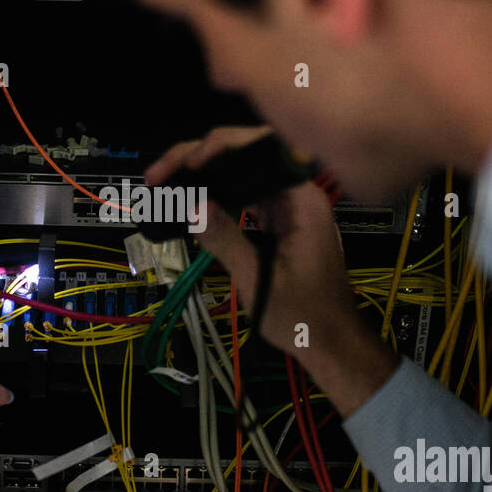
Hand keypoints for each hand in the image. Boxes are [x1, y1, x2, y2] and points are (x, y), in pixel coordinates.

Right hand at [146, 129, 398, 413]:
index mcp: (302, 200)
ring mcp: (289, 207)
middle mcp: (297, 195)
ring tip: (166, 185)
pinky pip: (246, 196)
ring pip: (242, 173)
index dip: (218, 147)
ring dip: (205, 176)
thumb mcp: (259, 280)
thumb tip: (192, 206)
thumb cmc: (305, 318)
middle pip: (246, 155)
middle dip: (200, 158)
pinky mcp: (280, 222)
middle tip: (159, 176)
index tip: (186, 164)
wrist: (332, 344)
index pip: (258, 150)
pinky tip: (192, 202)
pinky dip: (218, 195)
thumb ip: (225, 239)